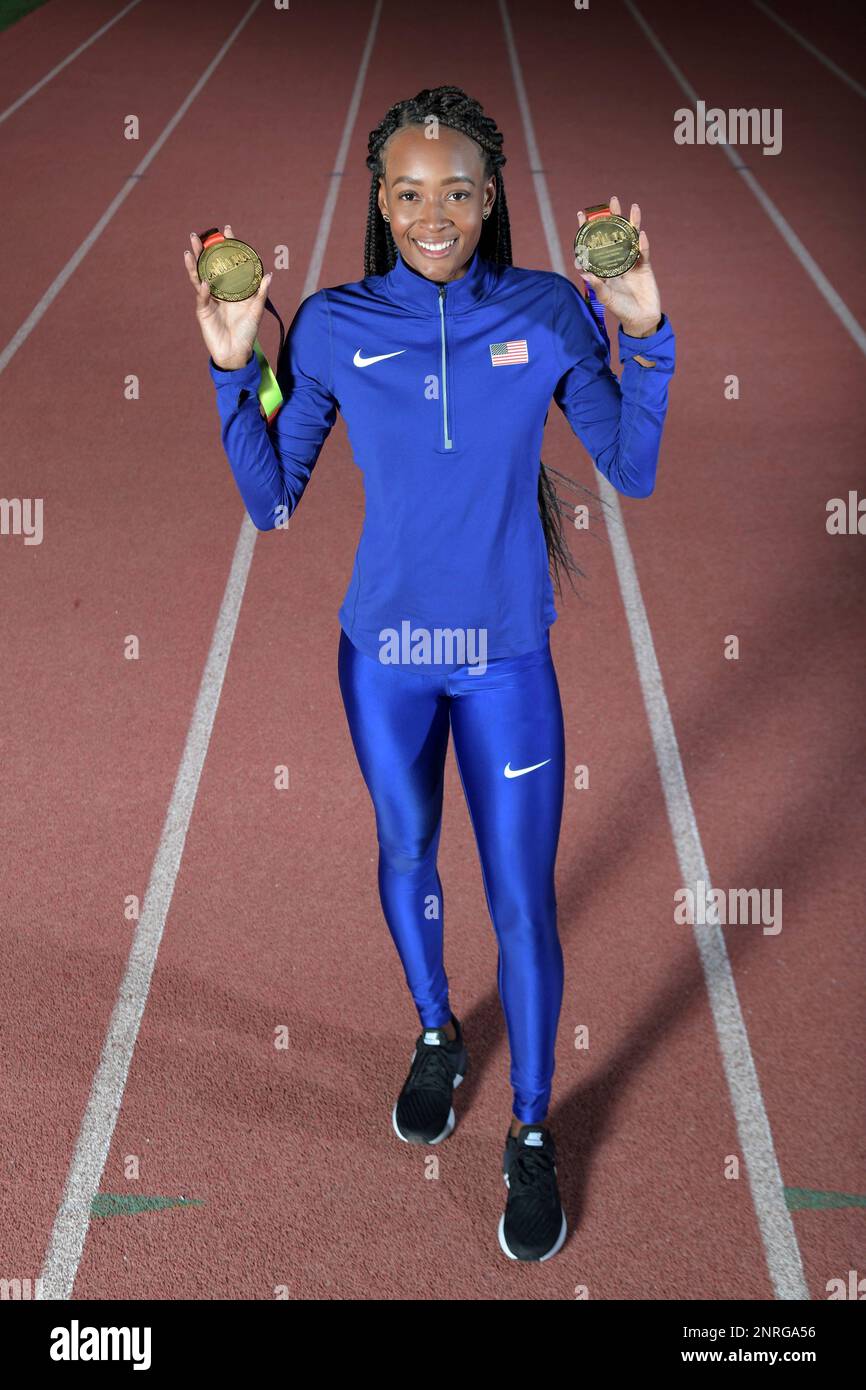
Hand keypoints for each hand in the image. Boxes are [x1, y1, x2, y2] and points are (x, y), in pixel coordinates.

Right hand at [183, 224, 271, 369]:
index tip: (227, 229)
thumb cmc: (247, 332)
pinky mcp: (203, 311)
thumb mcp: (256, 311)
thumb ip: (261, 293)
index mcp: (231, 286)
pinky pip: (202, 298)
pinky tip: (205, 282)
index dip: (227, 246)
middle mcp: (218, 290)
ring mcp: (209, 299)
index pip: (228, 262)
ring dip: (194, 264)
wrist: (237, 353)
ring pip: (199, 277)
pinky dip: (203, 290)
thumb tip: (269, 275)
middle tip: (198, 235)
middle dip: (203, 250)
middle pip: (208, 266)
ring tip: (190, 250)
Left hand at [575, 195, 661, 336]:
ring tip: (632, 206)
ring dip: (632, 223)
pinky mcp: (644, 265)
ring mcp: (631, 261)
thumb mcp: (607, 298)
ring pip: (631, 238)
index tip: (581, 214)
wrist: (641, 318)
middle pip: (614, 235)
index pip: (594, 244)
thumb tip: (582, 271)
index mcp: (603, 267)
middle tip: (611, 201)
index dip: (588, 231)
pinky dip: (642, 244)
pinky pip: (643, 252)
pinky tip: (641, 234)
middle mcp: (616, 260)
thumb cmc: (621, 310)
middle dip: (613, 218)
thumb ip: (597, 285)